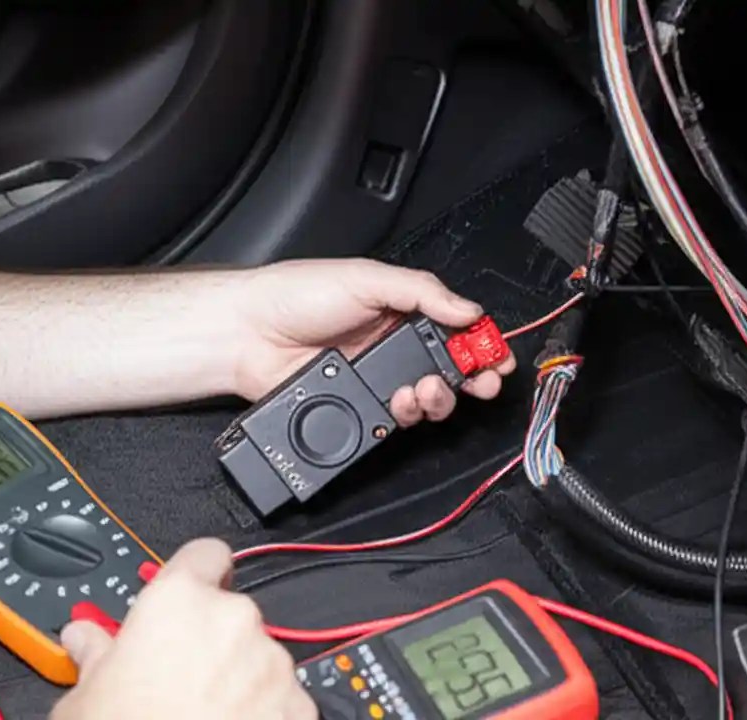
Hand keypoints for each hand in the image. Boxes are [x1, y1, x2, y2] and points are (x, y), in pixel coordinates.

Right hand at [51, 539, 316, 719]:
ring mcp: (273, 664)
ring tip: (200, 716)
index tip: (187, 592)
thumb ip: (95, 653)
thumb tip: (85, 639)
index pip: (203, 555)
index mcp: (179, 602)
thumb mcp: (84, 698)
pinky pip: (281, 700)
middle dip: (209, 642)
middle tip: (176, 680)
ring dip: (238, 680)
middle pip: (229, 616)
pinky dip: (263, 714)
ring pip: (258, 659)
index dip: (195, 573)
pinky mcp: (300, 706)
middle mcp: (235, 621)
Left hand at [229, 259, 515, 426]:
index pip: (456, 327)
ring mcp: (377, 379)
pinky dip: (406, 415)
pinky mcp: (359, 408)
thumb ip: (422, 292)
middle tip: (481, 382)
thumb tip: (468, 310)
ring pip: (427, 399)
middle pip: (450, 370)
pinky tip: (400, 403)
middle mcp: (393, 345)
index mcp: (401, 309)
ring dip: (439, 399)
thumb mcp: (367, 278)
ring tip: (427, 390)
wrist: (248, 332)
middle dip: (472, 379)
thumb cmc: (296, 295)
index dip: (481, 343)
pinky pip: (395, 420)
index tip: (497, 356)